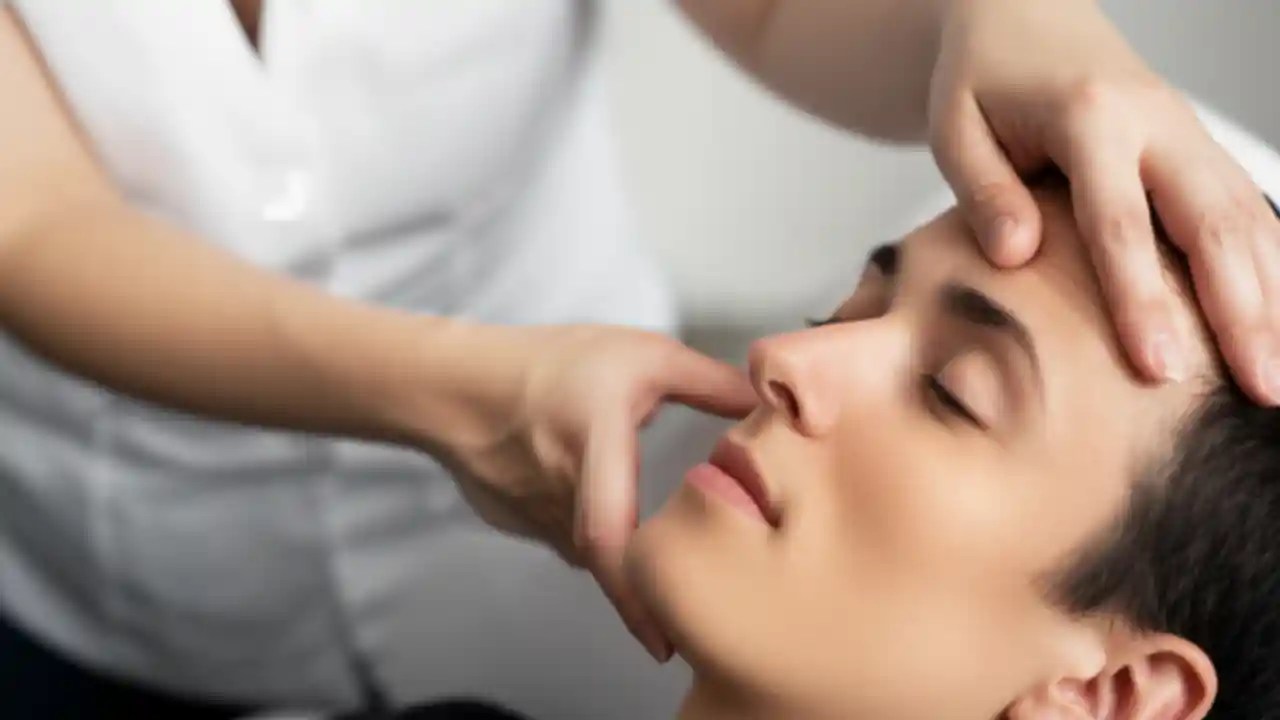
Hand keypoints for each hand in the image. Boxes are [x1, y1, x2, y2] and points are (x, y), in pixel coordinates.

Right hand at [427, 323, 755, 660]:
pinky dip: (597, 543)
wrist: (456, 384)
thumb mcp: (639, 356)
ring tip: (654, 565)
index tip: (665, 640)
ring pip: (595, 556)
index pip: (607, 530)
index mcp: (594, 444)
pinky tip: (604, 519)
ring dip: (623, 565)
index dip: (635, 591)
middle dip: (647, 597)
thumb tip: (765, 404)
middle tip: (684, 628)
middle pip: (611, 562)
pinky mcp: (522, 524)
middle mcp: (562, 488)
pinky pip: (571, 543)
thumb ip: (706, 382)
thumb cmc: (549, 364)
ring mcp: (536, 515)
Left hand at [928, 0, 1279, 402]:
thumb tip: (1017, 258)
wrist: (1026, 17)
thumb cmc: (982, 79)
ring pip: (1248, 219)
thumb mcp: (956, 127)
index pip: (1121, 222)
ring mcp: (1189, 135)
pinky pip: (1249, 212)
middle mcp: (1156, 123)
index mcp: (1090, 116)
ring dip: (1273, 300)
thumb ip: (985, 191)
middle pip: (1213, 224)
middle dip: (1243, 311)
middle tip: (1260, 389)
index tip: (1157, 367)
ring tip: (1278, 380)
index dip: (1141, 298)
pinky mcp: (1200, 151)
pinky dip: (1273, 270)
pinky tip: (1276, 328)